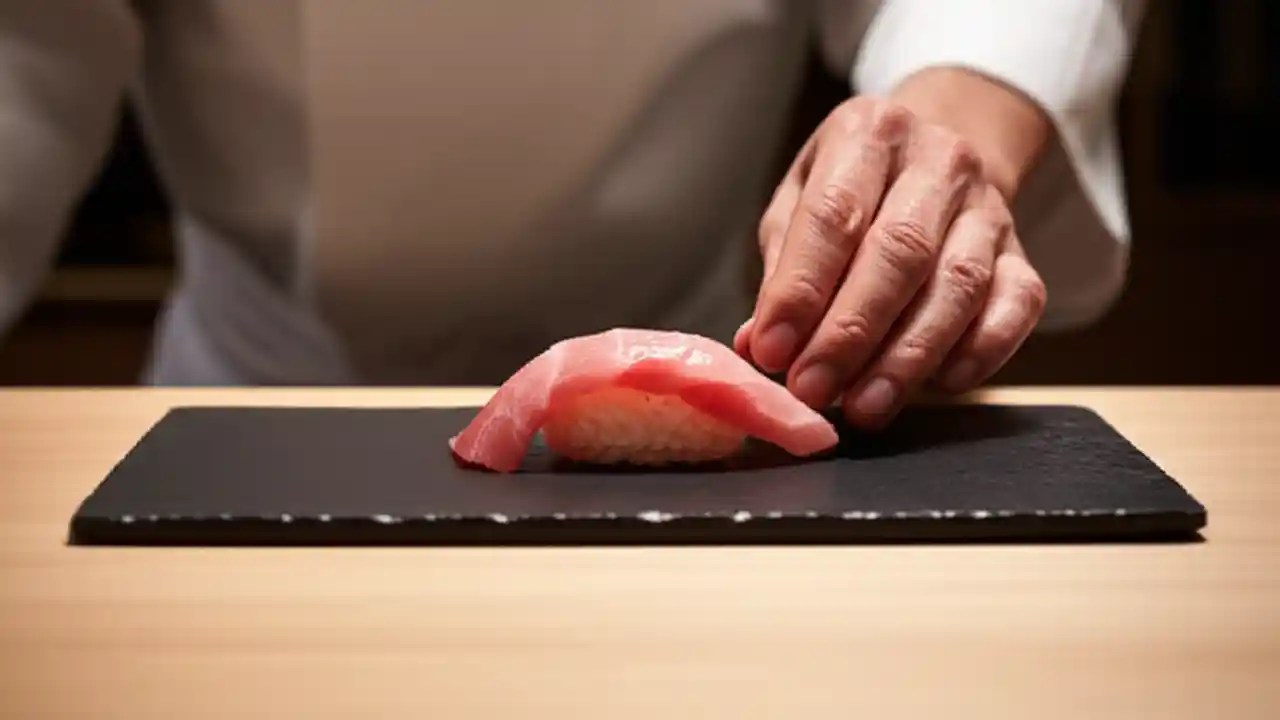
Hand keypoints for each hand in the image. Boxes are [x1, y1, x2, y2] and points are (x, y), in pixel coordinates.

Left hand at [737, 69, 1049, 427]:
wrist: (938, 149)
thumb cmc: (851, 188)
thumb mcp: (799, 200)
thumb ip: (782, 269)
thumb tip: (758, 346)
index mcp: (869, 134)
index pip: (832, 216)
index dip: (800, 291)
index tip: (772, 351)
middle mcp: (938, 161)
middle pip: (900, 253)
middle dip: (850, 333)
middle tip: (813, 390)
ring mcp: (989, 207)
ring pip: (958, 285)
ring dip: (908, 356)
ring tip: (864, 406)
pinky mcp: (1022, 253)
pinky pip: (1016, 306)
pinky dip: (979, 353)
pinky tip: (938, 385)